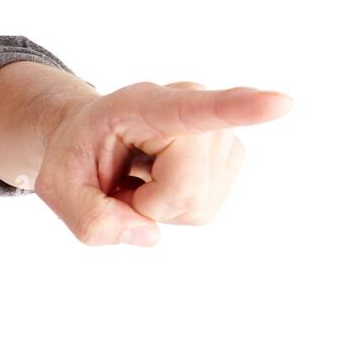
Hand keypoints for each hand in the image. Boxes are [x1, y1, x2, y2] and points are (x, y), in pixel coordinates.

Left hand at [32, 80, 293, 246]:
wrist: (89, 137)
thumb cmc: (75, 156)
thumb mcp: (56, 188)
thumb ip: (89, 218)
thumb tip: (149, 233)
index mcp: (141, 104)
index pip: (194, 108)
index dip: (238, 107)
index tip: (279, 103)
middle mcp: (190, 107)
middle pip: (184, 191)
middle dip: (144, 205)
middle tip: (118, 181)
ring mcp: (216, 133)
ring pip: (196, 206)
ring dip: (158, 206)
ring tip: (137, 176)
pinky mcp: (229, 157)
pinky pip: (203, 210)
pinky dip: (173, 209)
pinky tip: (158, 182)